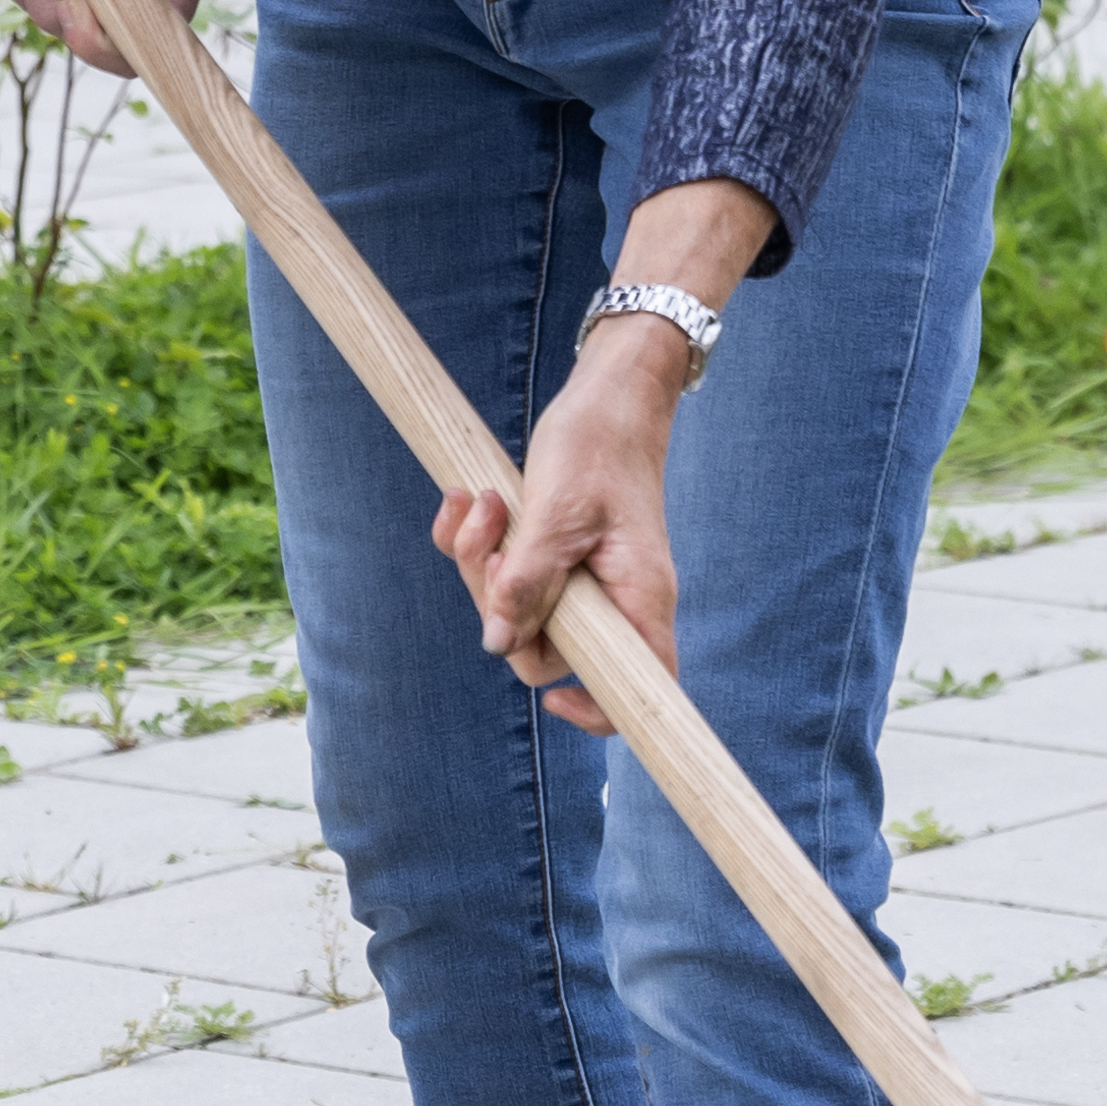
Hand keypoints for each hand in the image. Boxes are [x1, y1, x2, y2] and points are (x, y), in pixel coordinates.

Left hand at [432, 319, 690, 734]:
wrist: (607, 396)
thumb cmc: (597, 445)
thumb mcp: (558, 511)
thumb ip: (529, 581)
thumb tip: (498, 644)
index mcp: (637, 598)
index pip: (637, 689)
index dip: (595, 709)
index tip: (552, 695)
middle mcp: (614, 599)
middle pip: (544, 645)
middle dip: (497, 600)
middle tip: (488, 537)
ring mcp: (583, 580)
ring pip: (515, 609)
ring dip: (480, 560)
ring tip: (478, 502)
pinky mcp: (554, 556)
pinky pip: (506, 575)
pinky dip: (478, 543)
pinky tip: (469, 501)